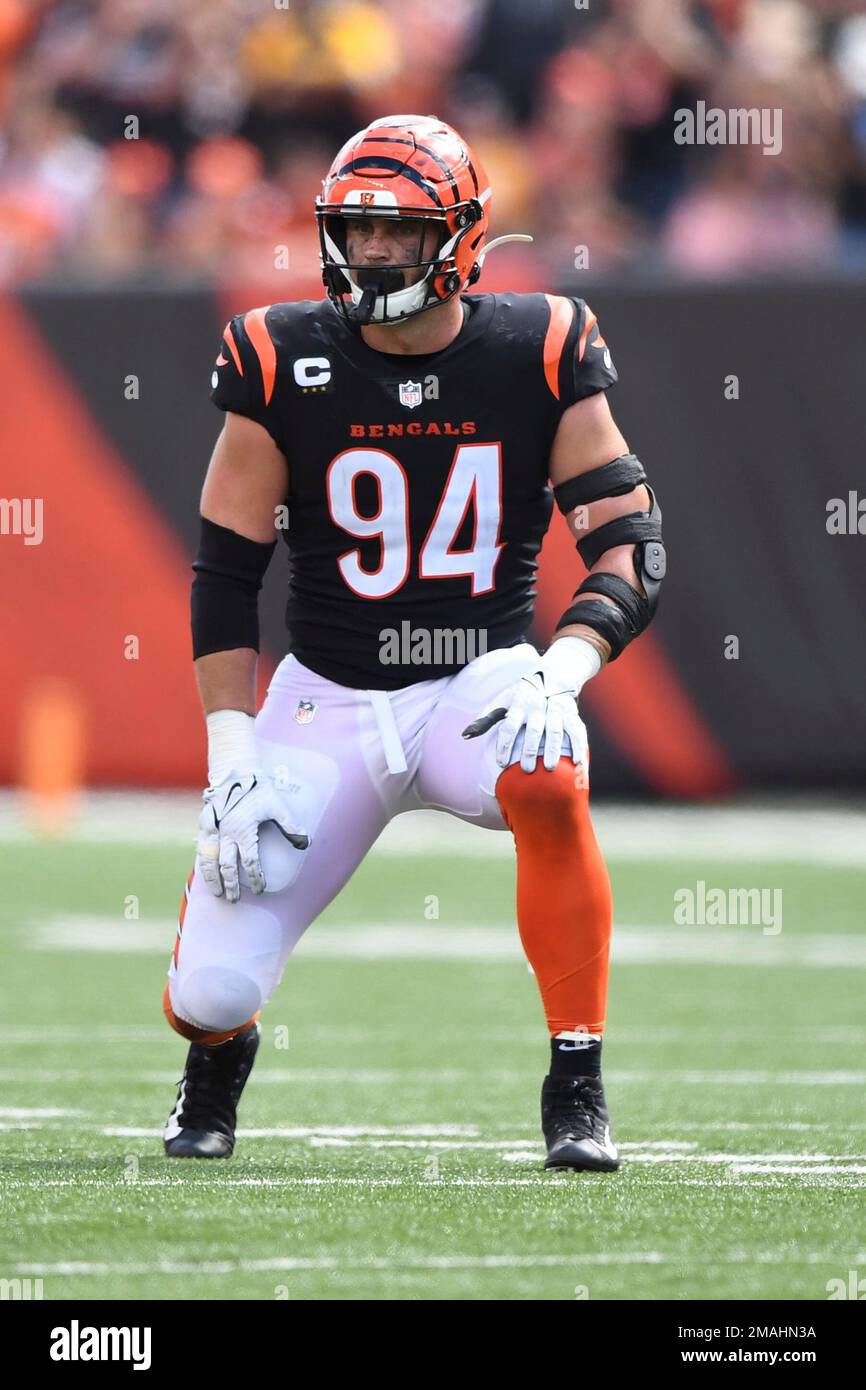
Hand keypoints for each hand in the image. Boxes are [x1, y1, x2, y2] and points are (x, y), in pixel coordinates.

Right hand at [196, 771, 308, 901]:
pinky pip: (200, 848)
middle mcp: (225, 833)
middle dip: (231, 885)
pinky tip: (205, 872)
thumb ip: (291, 825)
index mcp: (243, 831)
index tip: (260, 889)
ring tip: (216, 893)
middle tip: (234, 900)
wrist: (235, 772)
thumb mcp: (277, 805)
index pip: (250, 862)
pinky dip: (202, 862)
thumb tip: (306, 842)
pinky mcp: (204, 824)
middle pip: (227, 866)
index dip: (255, 878)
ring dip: (212, 878)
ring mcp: (212, 829)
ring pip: (208, 860)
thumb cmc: (258, 789)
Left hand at [462, 637, 598, 772]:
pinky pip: (577, 731)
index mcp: (519, 704)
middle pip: (534, 729)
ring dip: (553, 749)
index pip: (509, 726)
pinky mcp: (572, 714)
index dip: (505, 744)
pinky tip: (578, 762)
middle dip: (530, 749)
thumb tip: (464, 736)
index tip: (502, 762)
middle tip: (526, 769)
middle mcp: (538, 707)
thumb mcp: (503, 702)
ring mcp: (557, 710)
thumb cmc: (522, 695)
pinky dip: (579, 746)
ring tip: (549, 768)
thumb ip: (486, 719)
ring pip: (556, 730)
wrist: (553, 675)